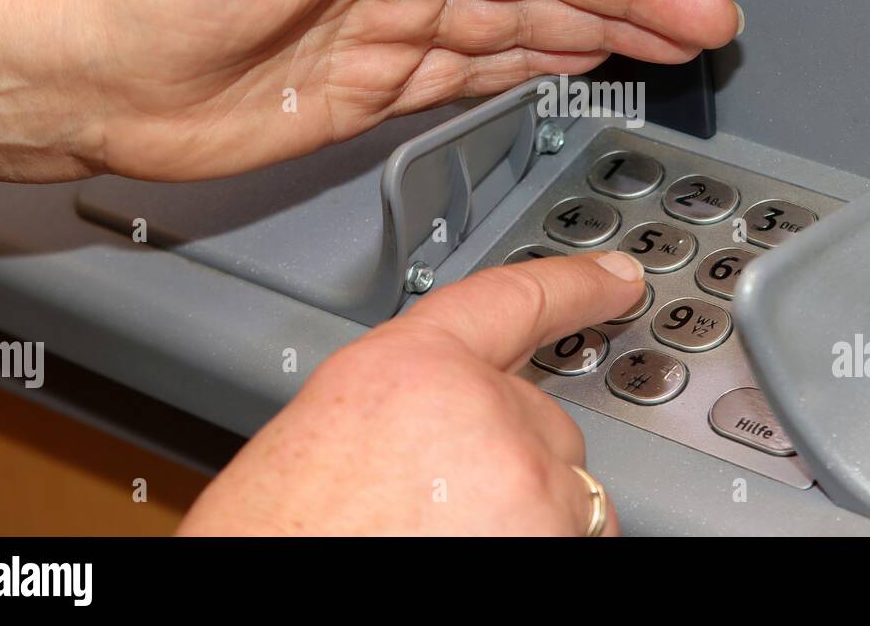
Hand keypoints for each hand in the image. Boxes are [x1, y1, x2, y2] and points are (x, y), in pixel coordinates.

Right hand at [177, 250, 645, 535]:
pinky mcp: (554, 536)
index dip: (572, 284)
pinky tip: (475, 558)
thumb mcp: (325, 443)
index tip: (615, 278)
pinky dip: (543, 546)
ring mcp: (525, 478)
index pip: (508, 300)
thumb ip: (399, 412)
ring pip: (565, 488)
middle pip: (540, 417)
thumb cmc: (276, 541)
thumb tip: (437, 429)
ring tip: (446, 540)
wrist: (254, 624)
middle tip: (442, 505)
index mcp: (402, 370)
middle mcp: (477, 410)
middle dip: (508, 456)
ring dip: (527, 514)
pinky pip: (578, 537)